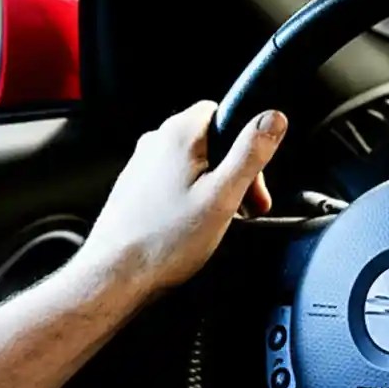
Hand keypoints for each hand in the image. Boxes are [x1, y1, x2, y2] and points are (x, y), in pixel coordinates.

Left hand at [76, 101, 287, 300]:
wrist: (115, 275)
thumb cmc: (165, 241)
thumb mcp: (223, 196)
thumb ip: (250, 154)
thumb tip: (273, 119)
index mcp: (179, 135)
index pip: (223, 112)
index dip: (246, 144)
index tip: (254, 178)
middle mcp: (156, 142)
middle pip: (210, 140)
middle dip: (234, 171)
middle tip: (245, 206)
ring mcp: (142, 164)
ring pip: (192, 162)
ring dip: (213, 186)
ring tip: (219, 220)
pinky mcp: (135, 186)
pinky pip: (173, 180)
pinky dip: (190, 197)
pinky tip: (192, 225)